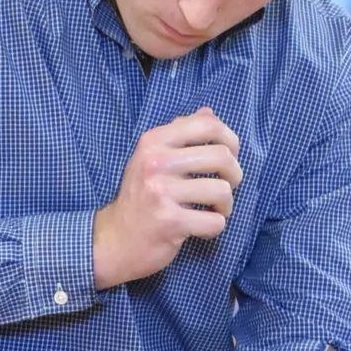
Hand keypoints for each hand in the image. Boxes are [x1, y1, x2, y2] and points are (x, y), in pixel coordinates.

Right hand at [91, 110, 241, 287]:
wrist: (115, 239)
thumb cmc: (140, 197)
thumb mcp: (152, 157)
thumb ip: (180, 134)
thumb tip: (209, 112)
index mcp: (154, 141)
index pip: (208, 125)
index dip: (231, 139)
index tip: (230, 156)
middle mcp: (156, 162)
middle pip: (222, 156)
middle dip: (235, 174)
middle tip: (227, 186)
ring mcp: (161, 192)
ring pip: (222, 191)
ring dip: (226, 205)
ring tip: (214, 209)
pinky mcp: (170, 221)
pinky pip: (215, 221)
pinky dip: (214, 227)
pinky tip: (201, 227)